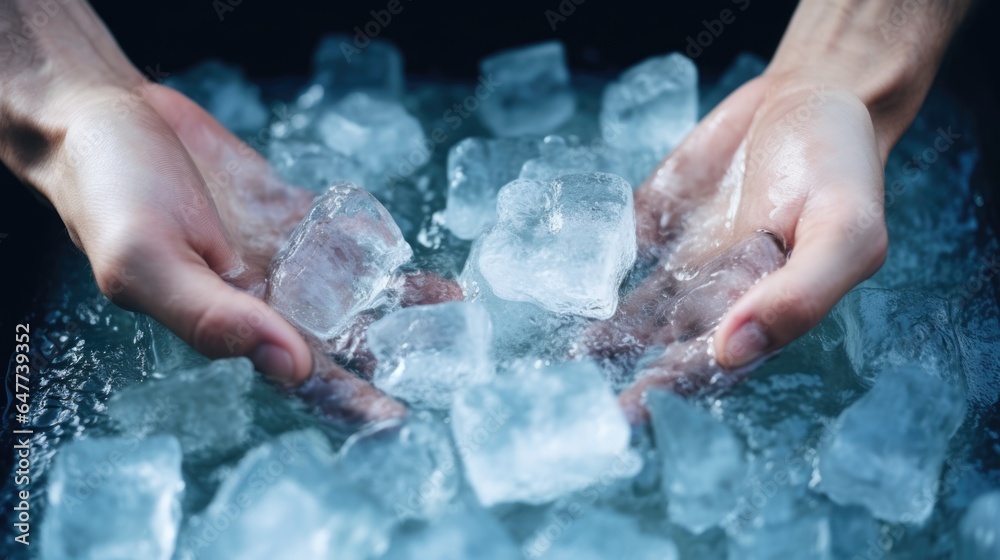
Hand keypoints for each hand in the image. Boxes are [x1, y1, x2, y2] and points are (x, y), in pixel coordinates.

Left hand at [588, 0, 972, 423]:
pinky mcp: (655, 219)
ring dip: (592, 335)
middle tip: (562, 398)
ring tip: (546, 360)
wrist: (811, 93)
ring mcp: (681, 258)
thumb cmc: (842, 164)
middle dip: (612, 375)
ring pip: (628, 311)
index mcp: (760, 311)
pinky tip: (552, 286)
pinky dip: (584, 269)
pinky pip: (614, 251)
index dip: (663, 394)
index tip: (618, 415)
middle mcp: (716, 295)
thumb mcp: (843, 229)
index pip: (704, 368)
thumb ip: (798, 295)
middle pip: (656, 349)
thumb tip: (730, 351)